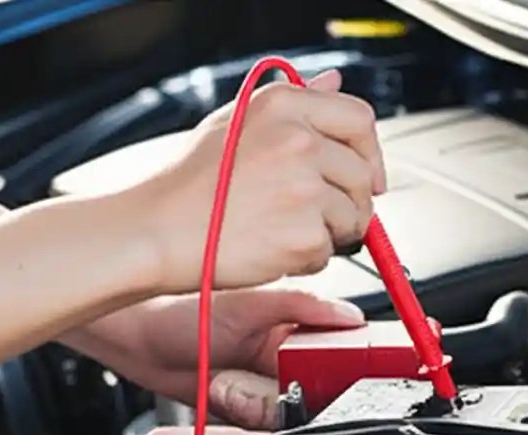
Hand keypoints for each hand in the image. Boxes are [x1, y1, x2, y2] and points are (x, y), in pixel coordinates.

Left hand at [93, 288, 365, 428]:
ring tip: (228, 383)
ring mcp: (268, 391)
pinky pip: (264, 431)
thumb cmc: (183, 312)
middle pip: (320, 398)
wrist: (139, 343)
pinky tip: (223, 396)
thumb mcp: (249, 304)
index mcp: (299, 330)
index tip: (326, 378)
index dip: (343, 373)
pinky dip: (243, 419)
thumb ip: (302, 306)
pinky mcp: (247, 414)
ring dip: (256, 406)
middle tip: (262, 380)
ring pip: (291, 419)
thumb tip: (350, 316)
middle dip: (292, 397)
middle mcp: (288, 362)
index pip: (342, 355)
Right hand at [121, 70, 385, 292]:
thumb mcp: (238, 121)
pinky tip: (269, 247)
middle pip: (362, 175)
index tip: (368, 176)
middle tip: (319, 217)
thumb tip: (334, 82)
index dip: (370, 152)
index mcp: (285, 105)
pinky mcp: (304, 234)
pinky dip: (305, 259)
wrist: (158, 231)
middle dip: (351, 202)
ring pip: (351, 218)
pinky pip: (327, 252)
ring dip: (328, 232)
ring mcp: (305, 188)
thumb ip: (295, 104)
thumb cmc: (190, 182)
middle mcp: (299, 141)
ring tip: (280, 230)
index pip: (360, 120)